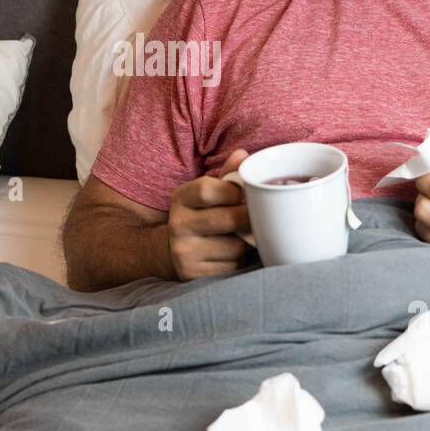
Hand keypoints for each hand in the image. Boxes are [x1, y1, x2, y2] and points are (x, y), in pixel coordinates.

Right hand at [166, 149, 253, 280]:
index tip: (242, 195)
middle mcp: (178, 224)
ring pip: (235, 247)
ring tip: (240, 237)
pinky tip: (231, 255)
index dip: (233, 191)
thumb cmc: (201, 215)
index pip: (208, 189)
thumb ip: (227, 175)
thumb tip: (242, 155)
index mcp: (181, 198)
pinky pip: (231, 268)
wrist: (173, 252)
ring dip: (245, 243)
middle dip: (249, 218)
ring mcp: (184, 252)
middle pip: (228, 219)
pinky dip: (238, 262)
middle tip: (256, 217)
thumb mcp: (207, 192)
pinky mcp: (193, 275)